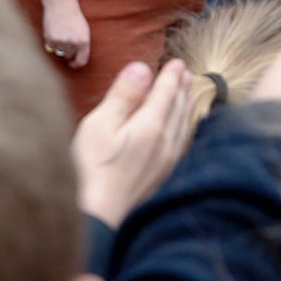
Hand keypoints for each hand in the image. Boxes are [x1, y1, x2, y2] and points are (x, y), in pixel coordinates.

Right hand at [42, 2, 90, 68]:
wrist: (62, 6)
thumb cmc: (74, 18)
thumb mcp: (84, 31)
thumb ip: (81, 45)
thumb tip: (75, 59)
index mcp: (84, 42)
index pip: (81, 61)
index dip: (76, 64)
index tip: (72, 63)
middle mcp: (73, 44)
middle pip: (69, 56)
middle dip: (67, 51)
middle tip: (66, 39)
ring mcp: (62, 43)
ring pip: (59, 51)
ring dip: (59, 45)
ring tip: (61, 31)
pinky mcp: (51, 40)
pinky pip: (51, 46)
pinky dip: (52, 41)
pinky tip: (54, 30)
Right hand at [72, 59, 193, 226]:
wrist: (99, 218)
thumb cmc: (91, 169)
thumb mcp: (99, 126)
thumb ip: (123, 96)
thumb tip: (142, 68)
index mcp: (150, 125)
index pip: (166, 92)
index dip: (171, 75)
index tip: (177, 62)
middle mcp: (165, 141)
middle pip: (178, 107)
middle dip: (182, 88)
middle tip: (187, 73)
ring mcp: (166, 161)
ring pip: (183, 126)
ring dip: (186, 107)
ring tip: (189, 96)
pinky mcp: (162, 177)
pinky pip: (182, 144)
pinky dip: (184, 129)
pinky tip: (182, 131)